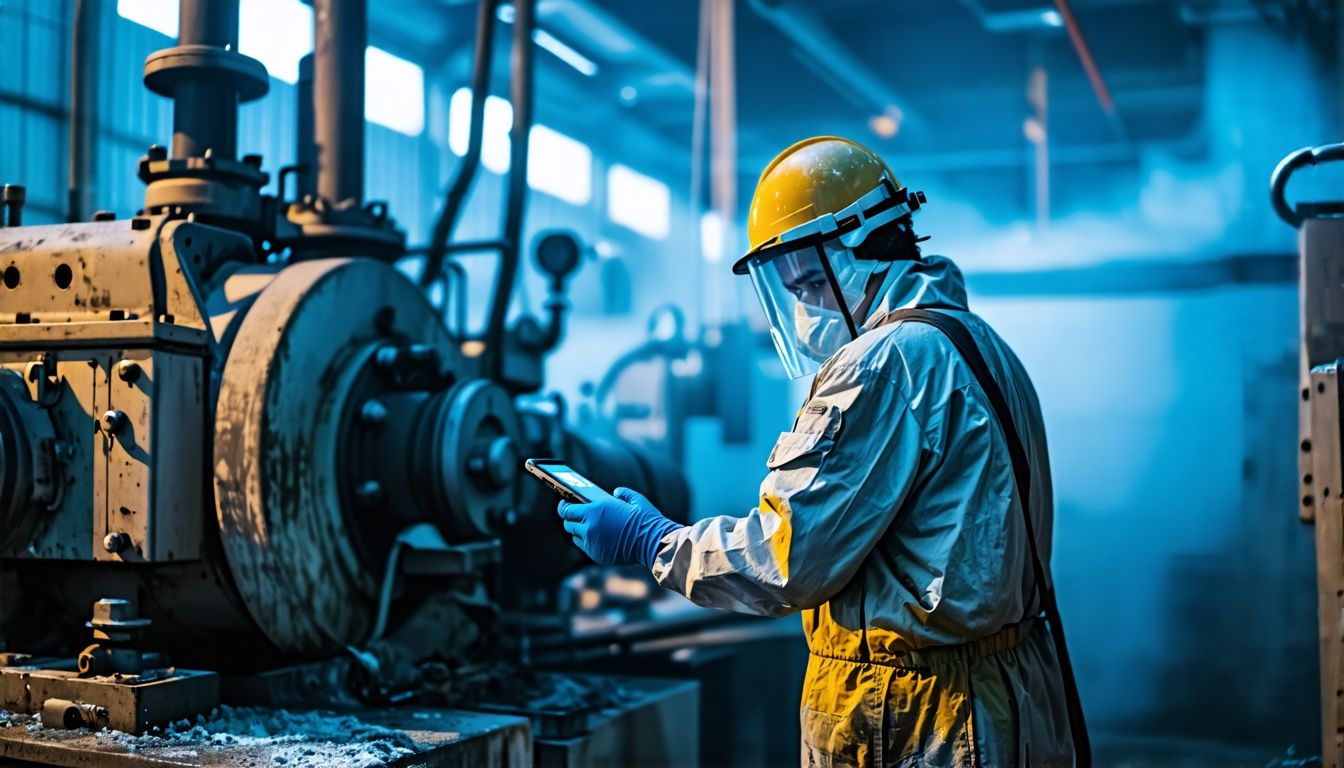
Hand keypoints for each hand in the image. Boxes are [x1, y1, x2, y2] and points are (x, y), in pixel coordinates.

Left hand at [557, 487, 682, 566]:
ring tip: (588, 526)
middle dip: (571, 519)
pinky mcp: (597, 555)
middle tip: (576, 515)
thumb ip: (623, 494)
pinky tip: (598, 537)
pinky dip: (589, 542)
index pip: (566, 509)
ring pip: (576, 536)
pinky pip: (586, 547)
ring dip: (579, 531)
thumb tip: (616, 493)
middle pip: (568, 524)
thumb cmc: (645, 519)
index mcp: (595, 509)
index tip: (564, 503)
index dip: (563, 506)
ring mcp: (592, 543)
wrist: (653, 543)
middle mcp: (590, 526)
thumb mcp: (635, 499)